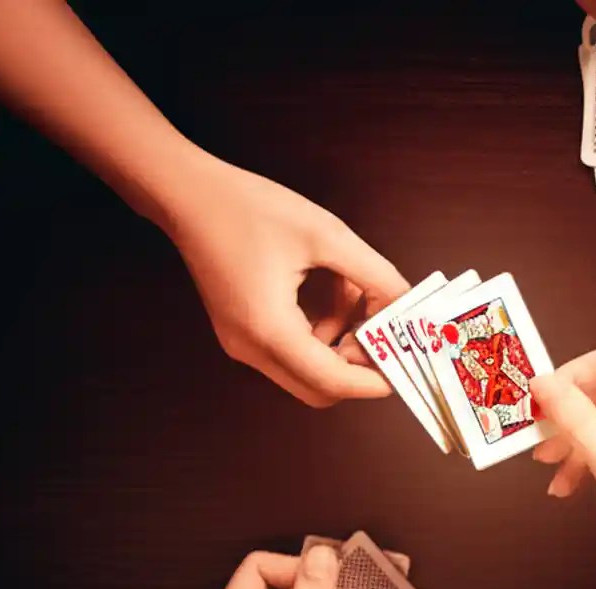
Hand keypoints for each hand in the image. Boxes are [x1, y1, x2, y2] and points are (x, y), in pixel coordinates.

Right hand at [164, 154, 409, 405]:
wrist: (189, 195)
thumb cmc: (249, 208)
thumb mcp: (326, 235)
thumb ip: (374, 274)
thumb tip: (406, 302)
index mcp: (269, 330)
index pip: (331, 381)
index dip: (373, 380)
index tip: (404, 367)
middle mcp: (252, 348)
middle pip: (319, 387)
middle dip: (358, 364)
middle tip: (385, 330)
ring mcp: (243, 342)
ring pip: (308, 367)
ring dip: (342, 339)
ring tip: (357, 291)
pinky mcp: (244, 330)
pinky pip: (293, 348)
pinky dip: (322, 328)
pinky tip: (333, 288)